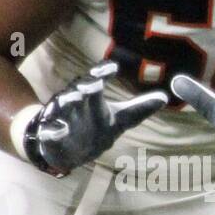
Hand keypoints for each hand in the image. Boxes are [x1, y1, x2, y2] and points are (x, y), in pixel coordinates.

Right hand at [22, 62, 166, 175]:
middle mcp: (75, 102)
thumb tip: (165, 98)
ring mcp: (61, 117)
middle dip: (85, 85)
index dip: (103, 72)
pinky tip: (60, 130)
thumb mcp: (118, 120)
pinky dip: (54, 130)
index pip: (96, 79)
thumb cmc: (92, 126)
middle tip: (94, 84)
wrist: (64, 147)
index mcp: (91, 96)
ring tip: (76, 98)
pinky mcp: (50, 134)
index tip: (115, 68)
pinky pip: (50, 131)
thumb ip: (139, 109)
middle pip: (78, 89)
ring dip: (68, 101)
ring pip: (63, 105)